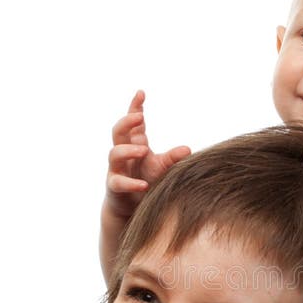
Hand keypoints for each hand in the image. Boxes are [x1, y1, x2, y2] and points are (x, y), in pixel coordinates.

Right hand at [104, 90, 190, 221]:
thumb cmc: (148, 181)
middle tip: (139, 117)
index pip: (133, 123)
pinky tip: (143, 185)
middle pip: (118, 132)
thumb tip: (188, 149)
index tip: (141, 93)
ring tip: (144, 150)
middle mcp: (123, 155)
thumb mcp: (162, 167)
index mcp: (135, 144)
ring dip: (128, 150)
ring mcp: (117, 169)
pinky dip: (131, 183)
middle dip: (126, 122)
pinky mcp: (115, 187)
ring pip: (114, 153)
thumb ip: (173, 157)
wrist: (133, 209)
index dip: (135, 107)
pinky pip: (119, 183)